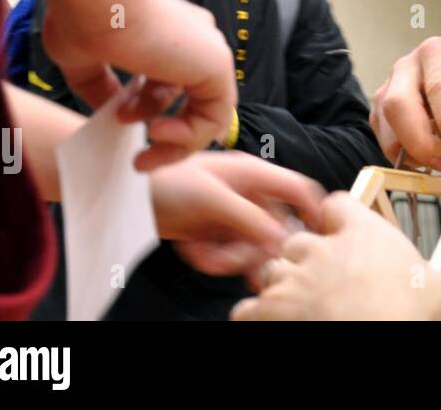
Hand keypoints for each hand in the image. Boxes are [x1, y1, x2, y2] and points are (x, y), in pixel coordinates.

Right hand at [42, 0, 235, 169]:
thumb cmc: (84, 17)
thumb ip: (101, 86)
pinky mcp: (217, 65)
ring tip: (142, 154)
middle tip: (137, 157)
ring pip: (206, 113)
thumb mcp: (85, 59)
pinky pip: (214, 116)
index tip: (118, 121)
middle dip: (163, 133)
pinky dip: (188, 136)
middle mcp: (194, 40)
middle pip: (192, 99)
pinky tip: (155, 134)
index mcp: (169, 32)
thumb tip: (113, 112)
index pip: (174, 79)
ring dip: (175, 143)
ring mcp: (208, 52)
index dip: (149, 108)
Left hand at [151, 151, 323, 275]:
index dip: (314, 211)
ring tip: (208, 258)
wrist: (121, 194)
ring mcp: (229, 213)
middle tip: (246, 267)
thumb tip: (281, 238)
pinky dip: (214, 259)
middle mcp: (245, 192)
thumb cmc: (166, 183)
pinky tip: (195, 253)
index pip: (298, 189)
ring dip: (232, 258)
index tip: (319, 239)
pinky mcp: (212, 231)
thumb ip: (250, 218)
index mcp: (253, 174)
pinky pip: (228, 252)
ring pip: (252, 244)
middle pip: (275, 227)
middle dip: (259, 250)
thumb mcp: (212, 199)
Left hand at [231, 192, 440, 320]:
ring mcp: (291, 278)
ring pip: (271, 270)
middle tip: (319, 279)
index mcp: (363, 233)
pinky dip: (256, 315)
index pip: (338, 205)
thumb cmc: (407, 313)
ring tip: (295, 302)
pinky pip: (248, 306)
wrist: (374, 335)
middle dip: (304, 258)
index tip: (343, 236)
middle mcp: (322, 248)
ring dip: (279, 285)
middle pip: (299, 237)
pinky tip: (274, 322)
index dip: (338, 221)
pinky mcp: (267, 309)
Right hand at [371, 37, 440, 169]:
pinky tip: (426, 156)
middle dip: (420, 140)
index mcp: (438, 53)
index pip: (439, 86)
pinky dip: (403, 155)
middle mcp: (406, 66)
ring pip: (386, 125)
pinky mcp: (379, 111)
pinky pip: (383, 138)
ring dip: (412, 152)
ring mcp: (387, 88)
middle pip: (399, 104)